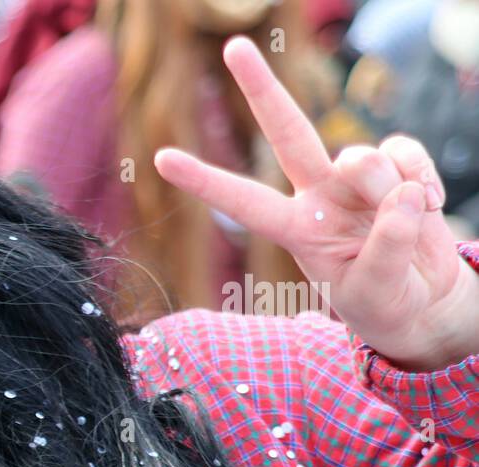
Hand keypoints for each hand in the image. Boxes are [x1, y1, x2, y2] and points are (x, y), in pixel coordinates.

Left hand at [155, 37, 478, 371]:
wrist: (425, 298)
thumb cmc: (384, 299)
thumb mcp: (375, 290)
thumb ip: (386, 247)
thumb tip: (402, 192)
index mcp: (296, 229)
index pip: (244, 203)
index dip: (204, 181)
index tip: (160, 158)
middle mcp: (319, 194)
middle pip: (287, 132)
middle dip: (261, 89)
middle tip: (234, 46)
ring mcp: (358, 177)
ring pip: (364, 159)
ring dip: (385, 190)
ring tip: (401, 221)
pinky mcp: (397, 166)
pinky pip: (406, 152)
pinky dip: (422, 180)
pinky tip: (427, 204)